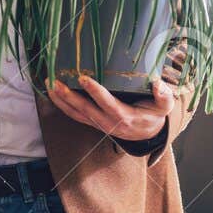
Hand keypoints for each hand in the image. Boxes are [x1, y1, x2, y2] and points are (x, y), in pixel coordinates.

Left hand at [46, 75, 174, 141]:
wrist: (147, 134)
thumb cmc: (154, 115)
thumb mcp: (164, 107)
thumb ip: (164, 96)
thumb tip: (158, 84)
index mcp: (125, 117)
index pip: (108, 104)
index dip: (95, 92)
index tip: (83, 78)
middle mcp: (109, 122)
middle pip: (85, 110)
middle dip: (69, 96)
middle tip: (55, 82)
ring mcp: (98, 124)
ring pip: (76, 114)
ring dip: (61, 100)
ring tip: (48, 85)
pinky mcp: (92, 122)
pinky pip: (74, 115)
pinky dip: (62, 105)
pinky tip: (52, 93)